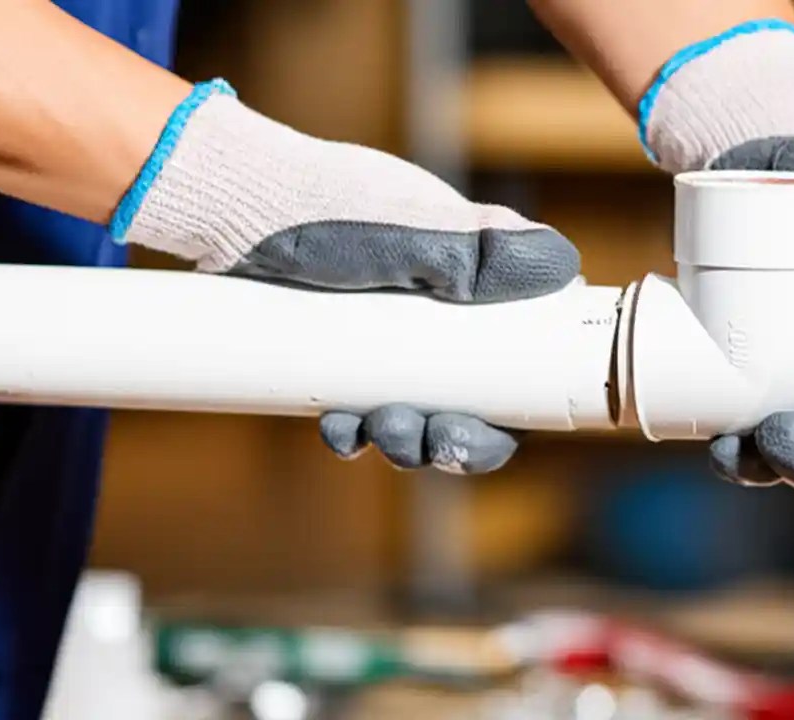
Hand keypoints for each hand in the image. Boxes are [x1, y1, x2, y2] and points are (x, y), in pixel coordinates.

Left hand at [112, 80, 579, 473]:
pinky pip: (358, 412)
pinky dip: (354, 430)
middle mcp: (438, 312)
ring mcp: (384, 336)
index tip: (494, 428)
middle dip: (453, 436)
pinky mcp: (336, 354)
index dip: (515, 409)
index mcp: (474, 283)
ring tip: (373, 430)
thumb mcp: (408, 227)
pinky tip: (337, 428)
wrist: (230, 207)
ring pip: (414, 414)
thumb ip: (480, 249)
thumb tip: (563, 266)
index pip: (520, 360)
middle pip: (470, 403)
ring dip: (404, 439)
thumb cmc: (323, 206)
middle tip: (427, 438)